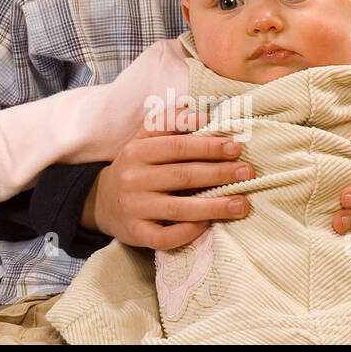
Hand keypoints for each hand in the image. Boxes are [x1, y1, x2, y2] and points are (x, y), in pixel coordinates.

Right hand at [83, 127, 253, 249]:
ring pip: (179, 208)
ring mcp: (134, 207)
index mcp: (136, 150)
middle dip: (219, 173)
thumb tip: (205, 114)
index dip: (207, 145)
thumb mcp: (144, 140)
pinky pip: (166, 236)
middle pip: (182, 175)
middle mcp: (132, 178)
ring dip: (215, 206)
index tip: (235, 146)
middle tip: (247, 172)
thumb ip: (171, 124)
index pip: (176, 146)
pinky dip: (188, 232)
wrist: (103, 202)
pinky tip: (207, 226)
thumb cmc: (136, 167)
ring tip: (242, 204)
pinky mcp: (136, 233)